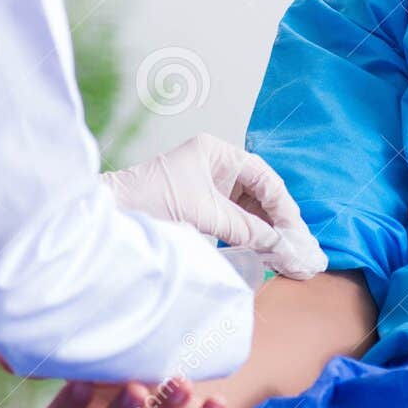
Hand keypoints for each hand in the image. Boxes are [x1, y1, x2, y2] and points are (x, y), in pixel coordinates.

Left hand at [103, 133, 326, 278]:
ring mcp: (208, 186)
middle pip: (259, 193)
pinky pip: (234, 220)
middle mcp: (215, 165)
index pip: (263, 176)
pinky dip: (248, 236)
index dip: (282, 205)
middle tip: (295, 246)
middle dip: (277, 221)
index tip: (294, 230)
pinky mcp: (201, 207)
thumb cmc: (150, 202)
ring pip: (249, 208)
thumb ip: (244, 228)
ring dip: (265, 231)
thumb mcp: (204, 214)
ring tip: (282, 254)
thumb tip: (279, 245)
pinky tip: (261, 252)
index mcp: (217, 152)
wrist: (112, 215)